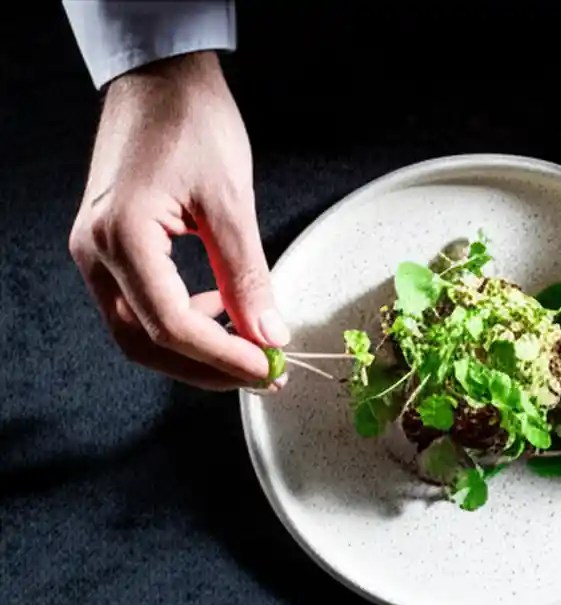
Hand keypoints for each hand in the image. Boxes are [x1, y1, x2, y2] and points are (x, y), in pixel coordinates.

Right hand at [68, 51, 287, 390]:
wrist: (160, 78)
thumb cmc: (191, 122)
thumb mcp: (231, 200)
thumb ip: (248, 275)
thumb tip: (270, 333)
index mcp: (122, 237)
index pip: (172, 326)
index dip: (224, 358)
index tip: (270, 368)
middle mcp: (96, 252)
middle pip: (145, 343)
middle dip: (207, 368)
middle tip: (264, 374)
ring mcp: (96, 252)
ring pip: (138, 332)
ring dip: (194, 351)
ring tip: (250, 347)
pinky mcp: (108, 248)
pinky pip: (139, 306)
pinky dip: (181, 323)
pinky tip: (220, 311)